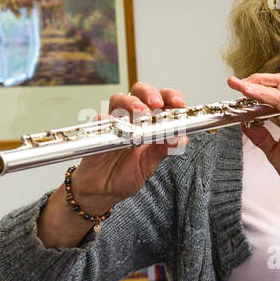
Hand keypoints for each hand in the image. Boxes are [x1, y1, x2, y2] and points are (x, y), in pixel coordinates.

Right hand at [71, 82, 187, 212]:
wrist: (104, 189)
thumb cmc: (128, 172)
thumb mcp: (150, 163)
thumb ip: (163, 150)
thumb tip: (181, 139)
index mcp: (151, 123)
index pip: (163, 101)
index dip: (171, 97)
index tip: (179, 103)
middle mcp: (133, 118)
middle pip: (139, 92)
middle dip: (149, 93)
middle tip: (156, 103)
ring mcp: (115, 122)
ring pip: (119, 99)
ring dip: (131, 102)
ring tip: (141, 113)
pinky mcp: (98, 130)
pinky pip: (100, 119)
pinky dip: (109, 120)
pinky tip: (116, 126)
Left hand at [228, 73, 279, 195]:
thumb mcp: (274, 152)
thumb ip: (261, 138)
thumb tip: (246, 126)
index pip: (276, 91)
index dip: (256, 86)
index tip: (237, 88)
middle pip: (279, 81)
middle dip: (255, 78)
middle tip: (236, 84)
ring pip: (279, 85)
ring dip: (257, 82)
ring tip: (239, 85)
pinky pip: (279, 100)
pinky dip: (262, 94)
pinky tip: (248, 93)